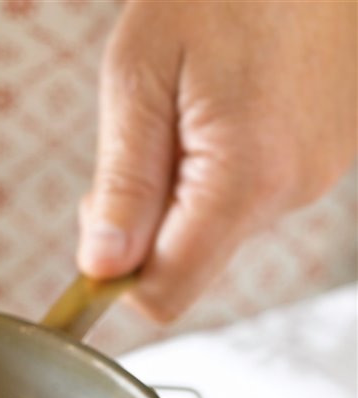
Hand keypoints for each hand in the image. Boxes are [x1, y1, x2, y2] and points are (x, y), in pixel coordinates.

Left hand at [77, 0, 357, 322]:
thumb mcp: (140, 74)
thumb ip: (124, 182)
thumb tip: (101, 269)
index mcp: (245, 179)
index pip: (165, 294)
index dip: (119, 278)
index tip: (99, 225)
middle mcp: (292, 192)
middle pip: (189, 265)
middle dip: (148, 224)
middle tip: (146, 138)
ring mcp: (317, 178)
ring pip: (219, 231)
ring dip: (186, 191)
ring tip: (195, 106)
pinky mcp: (328, 160)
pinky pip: (253, 197)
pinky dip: (223, 171)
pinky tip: (229, 106)